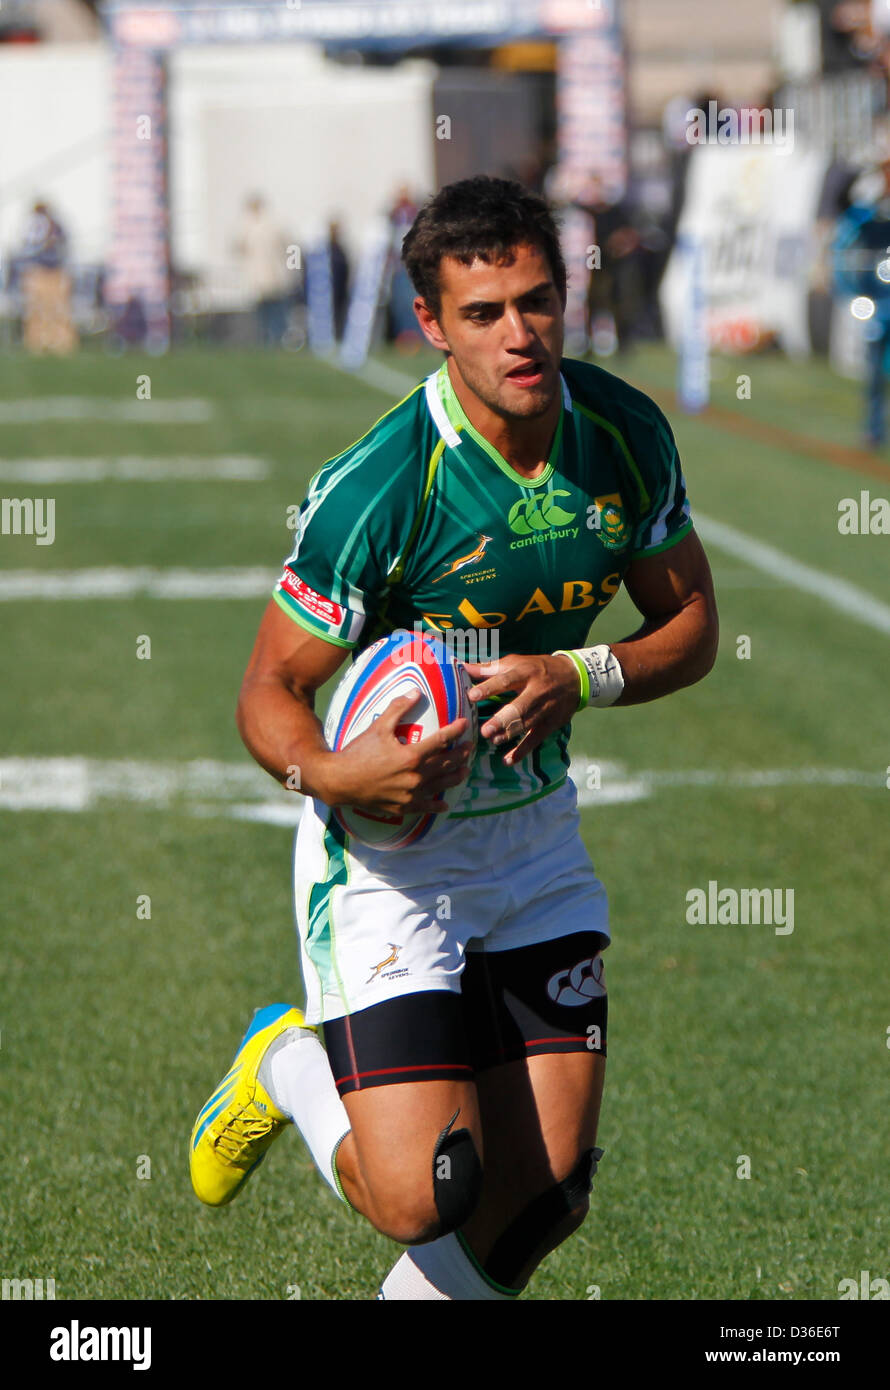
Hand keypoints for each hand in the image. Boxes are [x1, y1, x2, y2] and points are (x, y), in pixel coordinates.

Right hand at [323, 691, 470, 815]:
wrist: (340, 781)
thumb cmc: (358, 752)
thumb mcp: (378, 727)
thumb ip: (398, 709)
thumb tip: (416, 692)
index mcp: (411, 755)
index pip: (441, 740)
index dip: (455, 730)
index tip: (464, 724)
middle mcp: (415, 777)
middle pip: (446, 764)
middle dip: (460, 754)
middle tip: (469, 748)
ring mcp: (410, 794)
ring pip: (441, 785)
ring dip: (455, 777)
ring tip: (464, 771)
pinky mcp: (403, 807)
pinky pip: (426, 807)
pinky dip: (437, 805)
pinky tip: (444, 803)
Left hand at [462, 653, 579, 765]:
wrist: (575, 677)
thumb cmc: (538, 668)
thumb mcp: (516, 662)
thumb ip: (489, 668)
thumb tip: (462, 668)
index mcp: (525, 672)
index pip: (506, 680)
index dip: (489, 688)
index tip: (471, 696)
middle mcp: (536, 691)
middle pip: (519, 707)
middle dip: (502, 720)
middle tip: (485, 730)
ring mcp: (545, 709)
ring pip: (527, 724)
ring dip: (510, 734)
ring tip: (494, 740)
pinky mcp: (551, 723)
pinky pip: (536, 739)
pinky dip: (522, 751)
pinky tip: (508, 760)